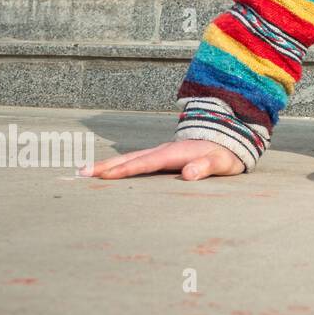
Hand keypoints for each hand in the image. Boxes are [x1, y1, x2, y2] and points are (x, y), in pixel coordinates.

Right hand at [82, 139, 244, 180]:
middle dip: (106, 166)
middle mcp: (164, 150)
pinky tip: (109, 173)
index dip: (126, 170)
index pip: (146, 163)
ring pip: (131, 158)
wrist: (232, 139)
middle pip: (131, 158)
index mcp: (175, 153)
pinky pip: (137, 161)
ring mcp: (162, 152)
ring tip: (86, 171)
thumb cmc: (227, 153)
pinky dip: (120, 165)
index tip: (104, 176)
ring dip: (109, 165)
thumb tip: (188, 174)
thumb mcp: (222, 162)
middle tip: (81, 173)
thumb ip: (206, 166)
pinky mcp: (163, 156)